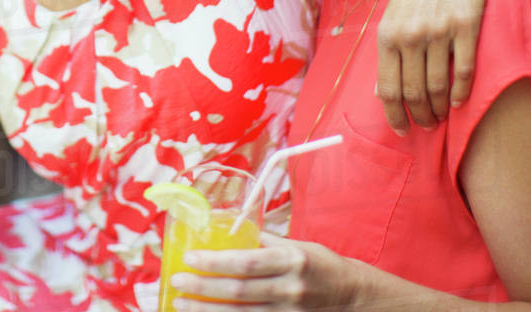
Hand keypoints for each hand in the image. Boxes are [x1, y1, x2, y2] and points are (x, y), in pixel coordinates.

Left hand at [170, 232, 357, 310]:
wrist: (353, 297)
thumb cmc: (320, 265)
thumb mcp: (296, 245)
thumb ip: (262, 240)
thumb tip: (227, 226)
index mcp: (292, 260)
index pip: (246, 262)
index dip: (214, 262)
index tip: (189, 258)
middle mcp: (291, 288)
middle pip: (238, 291)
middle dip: (203, 287)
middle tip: (177, 281)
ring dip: (207, 310)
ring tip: (182, 303)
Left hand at [376, 0, 487, 133]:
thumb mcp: (394, 12)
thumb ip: (389, 48)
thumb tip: (380, 89)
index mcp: (387, 33)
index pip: (388, 89)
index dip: (394, 115)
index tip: (401, 129)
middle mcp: (410, 35)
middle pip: (413, 93)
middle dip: (420, 117)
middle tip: (427, 127)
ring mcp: (438, 32)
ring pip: (438, 87)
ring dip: (440, 109)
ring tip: (441, 117)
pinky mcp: (466, 26)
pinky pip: (463, 71)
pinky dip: (461, 91)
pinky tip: (459, 100)